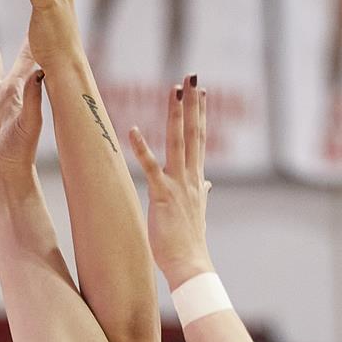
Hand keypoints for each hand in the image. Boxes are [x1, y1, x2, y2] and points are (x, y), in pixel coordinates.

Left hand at [131, 81, 214, 290]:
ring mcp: (178, 185)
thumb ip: (202, 193)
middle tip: (192, 77)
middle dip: (193, 104)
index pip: (200, 141)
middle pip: (194, 133)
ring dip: (176, 115)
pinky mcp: (162, 196)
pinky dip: (142, 149)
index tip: (201, 92)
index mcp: (197, 181)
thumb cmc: (189, 243)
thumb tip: (209, 183)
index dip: (200, 115)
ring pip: (178, 142)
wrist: (190, 265)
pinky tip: (132, 130)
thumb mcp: (197, 213)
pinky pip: (151, 167)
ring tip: (174, 89)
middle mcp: (191, 178)